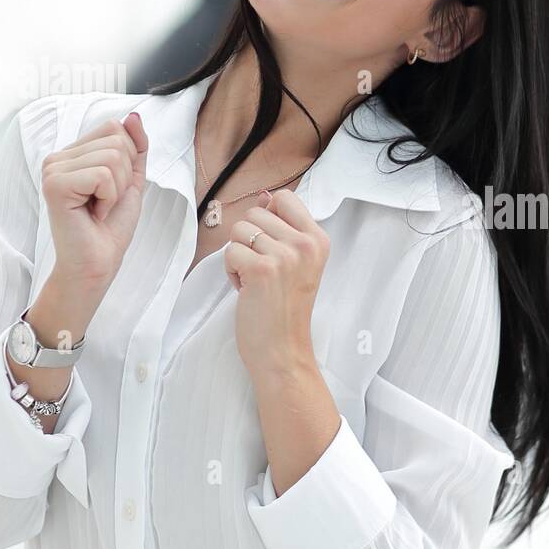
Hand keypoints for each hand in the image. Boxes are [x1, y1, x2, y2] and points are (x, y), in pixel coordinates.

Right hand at [41, 111, 147, 293]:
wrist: (98, 262)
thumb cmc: (110, 226)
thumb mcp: (131, 179)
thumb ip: (135, 146)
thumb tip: (132, 116)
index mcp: (72, 154)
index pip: (114, 128)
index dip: (127, 160)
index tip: (111, 189)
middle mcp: (57, 158)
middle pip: (116, 140)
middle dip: (123, 176)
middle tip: (104, 202)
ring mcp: (52, 170)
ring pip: (112, 157)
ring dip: (116, 190)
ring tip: (98, 208)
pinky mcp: (55, 185)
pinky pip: (103, 175)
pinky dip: (108, 198)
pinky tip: (93, 213)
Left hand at [225, 189, 329, 376]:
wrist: (283, 351)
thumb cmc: (286, 310)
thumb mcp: (298, 264)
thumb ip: (284, 230)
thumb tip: (263, 198)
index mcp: (319, 240)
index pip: (285, 198)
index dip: (268, 217)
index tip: (270, 243)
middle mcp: (305, 244)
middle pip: (256, 213)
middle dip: (250, 240)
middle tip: (264, 271)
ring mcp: (284, 255)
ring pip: (239, 230)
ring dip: (239, 255)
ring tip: (256, 280)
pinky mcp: (261, 269)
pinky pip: (229, 251)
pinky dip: (231, 272)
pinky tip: (247, 290)